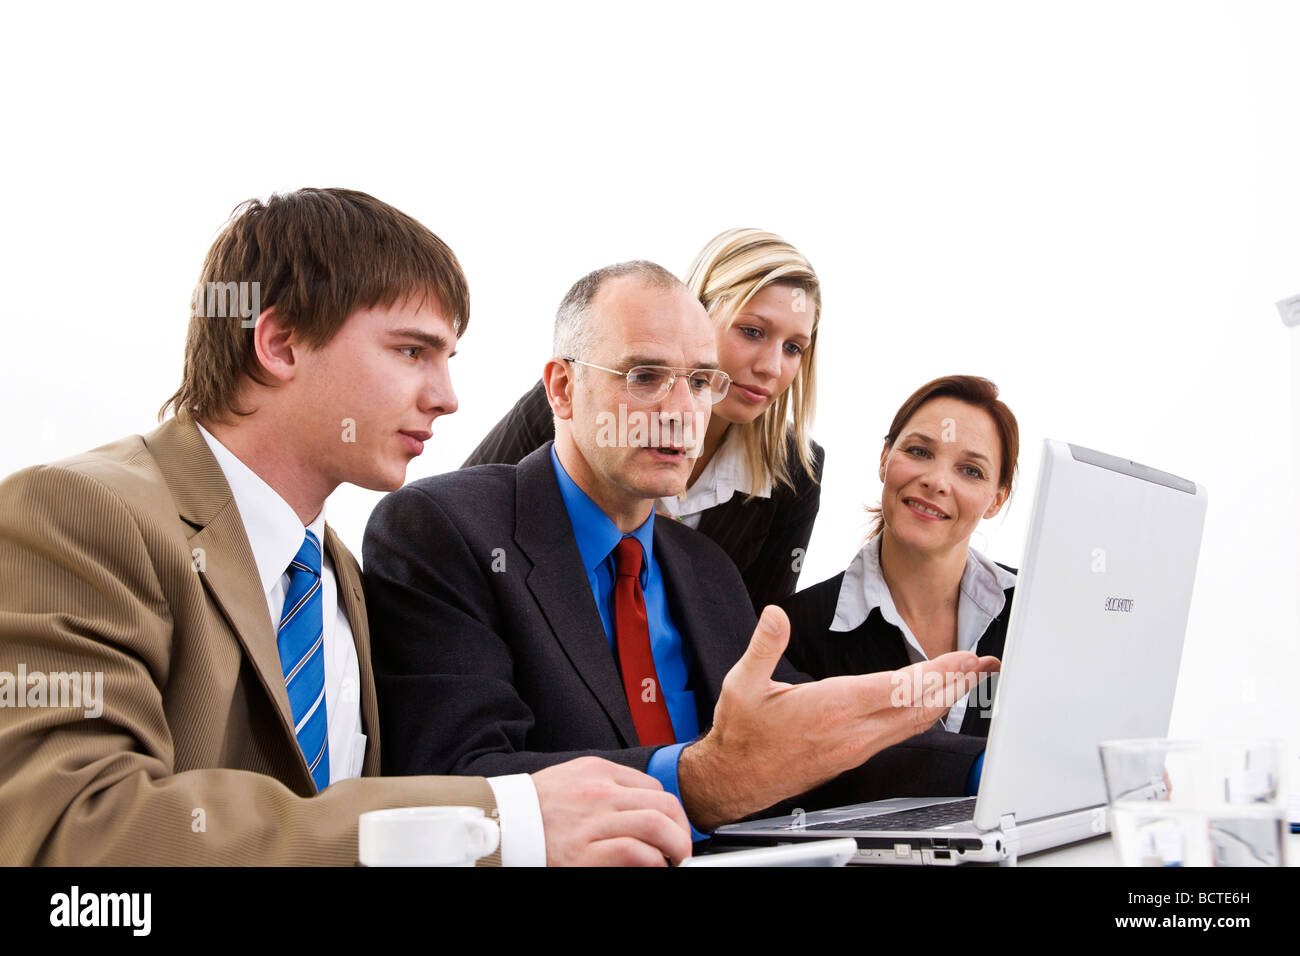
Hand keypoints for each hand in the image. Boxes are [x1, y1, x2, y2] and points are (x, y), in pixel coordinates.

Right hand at [532, 756, 692, 865]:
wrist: (499, 827)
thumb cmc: (533, 809)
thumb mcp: (570, 779)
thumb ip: (604, 786)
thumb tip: (640, 805)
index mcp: (598, 771)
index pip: (653, 787)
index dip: (670, 811)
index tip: (673, 827)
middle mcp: (599, 792)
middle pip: (663, 804)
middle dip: (681, 829)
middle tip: (681, 847)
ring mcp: (593, 822)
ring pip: (656, 824)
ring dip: (675, 845)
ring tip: (674, 859)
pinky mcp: (586, 853)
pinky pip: (635, 851)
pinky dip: (652, 861)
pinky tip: (652, 867)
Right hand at [679, 605, 998, 830]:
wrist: (736, 780)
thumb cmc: (742, 735)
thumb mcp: (742, 684)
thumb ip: (763, 646)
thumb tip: (775, 615)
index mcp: (830, 708)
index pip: (895, 688)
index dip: (935, 673)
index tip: (963, 658)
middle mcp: (851, 731)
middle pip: (917, 707)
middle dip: (955, 683)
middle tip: (984, 664)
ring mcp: (856, 746)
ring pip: (913, 723)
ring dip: (946, 700)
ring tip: (969, 679)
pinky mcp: (855, 754)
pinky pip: (900, 733)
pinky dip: (924, 715)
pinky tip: (933, 705)